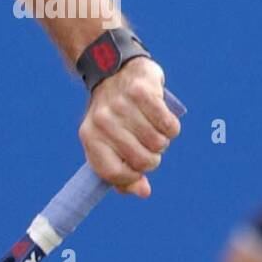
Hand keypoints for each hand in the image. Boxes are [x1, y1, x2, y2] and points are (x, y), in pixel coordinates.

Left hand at [78, 57, 179, 196]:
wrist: (113, 69)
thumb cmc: (113, 116)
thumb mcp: (109, 142)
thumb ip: (122, 172)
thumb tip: (144, 192)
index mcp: (90, 137)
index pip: (112, 173)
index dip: (131, 177)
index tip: (137, 170)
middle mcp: (103, 122)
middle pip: (142, 161)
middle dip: (152, 158)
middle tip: (148, 146)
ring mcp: (122, 106)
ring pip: (159, 144)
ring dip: (162, 141)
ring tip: (153, 129)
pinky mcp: (143, 92)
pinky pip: (169, 125)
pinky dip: (171, 126)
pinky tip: (162, 118)